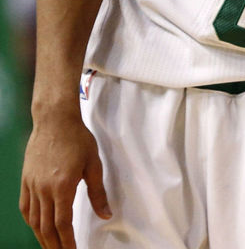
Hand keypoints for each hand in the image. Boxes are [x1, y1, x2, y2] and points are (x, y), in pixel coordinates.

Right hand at [19, 114, 110, 248]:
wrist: (55, 120)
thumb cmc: (78, 139)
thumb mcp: (94, 165)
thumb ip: (98, 192)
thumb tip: (106, 214)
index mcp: (63, 186)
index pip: (62, 223)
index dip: (67, 241)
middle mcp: (44, 189)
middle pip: (46, 226)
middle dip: (54, 244)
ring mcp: (32, 185)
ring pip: (33, 219)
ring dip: (41, 236)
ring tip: (50, 247)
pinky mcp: (26, 180)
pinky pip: (25, 207)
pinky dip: (30, 221)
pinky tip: (36, 227)